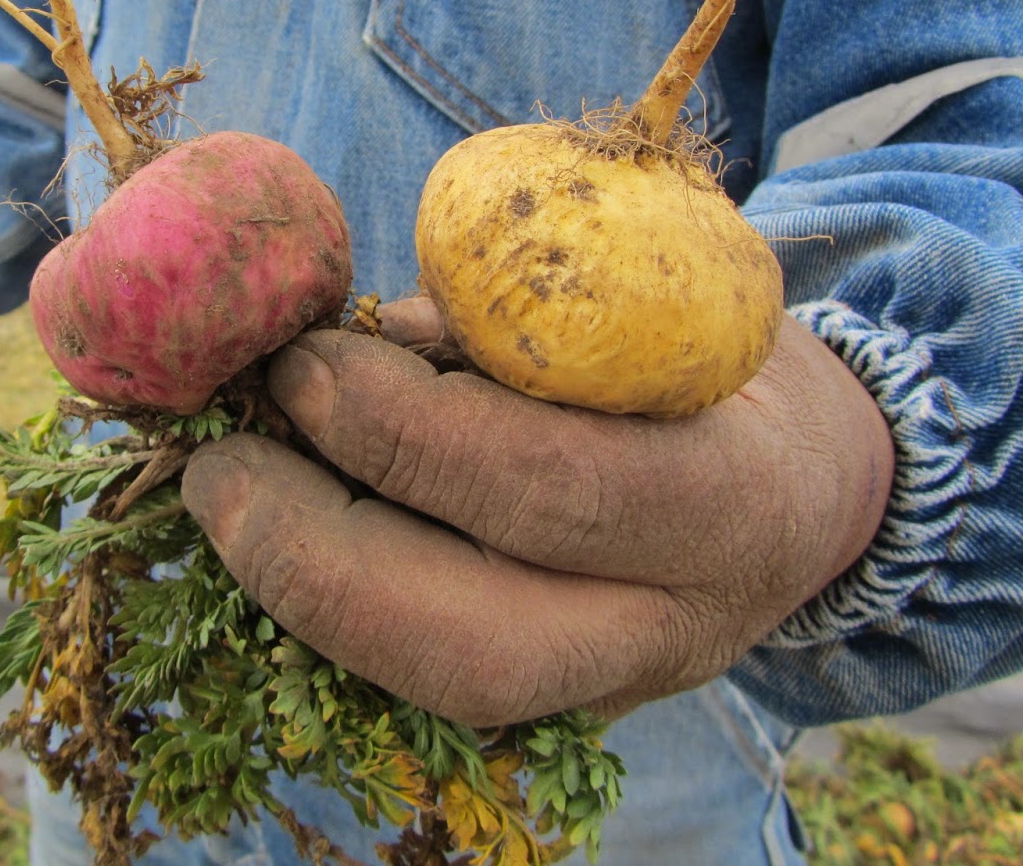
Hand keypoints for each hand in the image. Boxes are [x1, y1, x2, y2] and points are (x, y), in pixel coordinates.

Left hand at [182, 298, 893, 726]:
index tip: (301, 362)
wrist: (801, 484)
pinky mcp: (562, 713)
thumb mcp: (636, 310)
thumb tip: (340, 335)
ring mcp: (617, 690)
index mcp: (728, 500)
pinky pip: (426, 682)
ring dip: (306, 598)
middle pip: (476, 647)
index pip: (550, 488)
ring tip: (230, 499)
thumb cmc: (708, 368)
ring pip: (438, 693)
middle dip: (317, 556)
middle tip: (221, 470)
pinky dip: (336, 612)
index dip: (402, 432)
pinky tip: (282, 537)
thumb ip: (500, 331)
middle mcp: (675, 628)